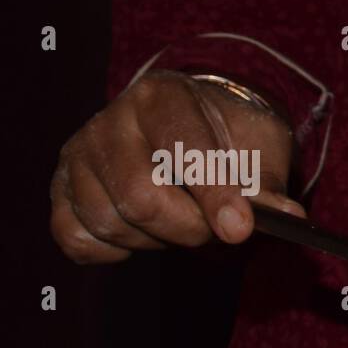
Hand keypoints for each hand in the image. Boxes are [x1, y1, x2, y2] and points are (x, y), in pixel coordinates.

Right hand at [50, 70, 302, 263]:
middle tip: (217, 229)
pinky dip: (114, 250)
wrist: (193, 125)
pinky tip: (144, 232)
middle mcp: (111, 121)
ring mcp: (79, 155)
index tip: (240, 228)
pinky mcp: (61, 190)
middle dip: (189, 228)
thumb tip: (286, 216)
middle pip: (140, 197)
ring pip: (110, 222)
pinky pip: (77, 239)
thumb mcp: (260, 147)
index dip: (213, 193)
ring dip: (157, 240)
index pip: (182, 147)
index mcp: (163, 97)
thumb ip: (267, 182)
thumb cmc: (228, 137)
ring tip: (182, 220)